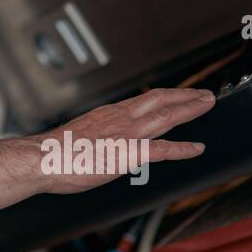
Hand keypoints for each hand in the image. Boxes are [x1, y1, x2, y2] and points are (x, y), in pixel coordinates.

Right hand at [36, 87, 214, 193]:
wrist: (43, 158)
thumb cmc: (55, 152)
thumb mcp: (79, 136)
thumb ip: (96, 137)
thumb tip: (98, 143)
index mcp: (108, 114)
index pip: (143, 100)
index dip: (165, 96)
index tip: (178, 95)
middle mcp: (120, 118)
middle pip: (160, 100)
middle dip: (184, 96)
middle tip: (204, 94)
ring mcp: (126, 134)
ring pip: (166, 116)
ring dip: (190, 109)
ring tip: (207, 105)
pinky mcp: (128, 153)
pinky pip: (163, 149)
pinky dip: (183, 148)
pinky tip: (197, 148)